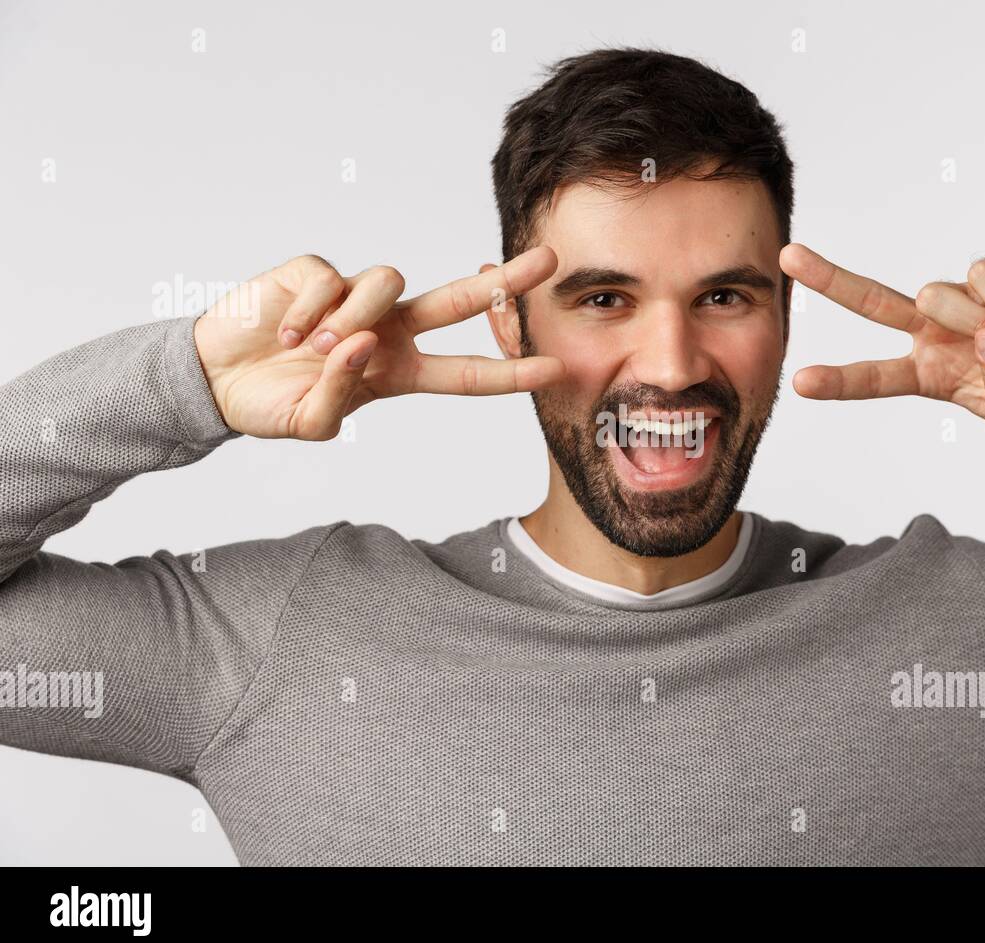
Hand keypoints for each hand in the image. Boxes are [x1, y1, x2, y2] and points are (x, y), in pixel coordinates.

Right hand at [193, 248, 564, 438]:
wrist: (213, 379)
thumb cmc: (269, 403)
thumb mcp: (308, 423)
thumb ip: (337, 397)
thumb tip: (360, 344)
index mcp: (398, 372)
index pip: (465, 373)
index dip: (510, 373)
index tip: (555, 369)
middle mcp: (387, 330)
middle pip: (460, 300)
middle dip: (505, 281)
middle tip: (550, 261)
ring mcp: (354, 299)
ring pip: (389, 282)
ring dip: (354, 317)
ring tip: (314, 347)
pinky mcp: (316, 272)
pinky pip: (332, 278)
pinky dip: (308, 309)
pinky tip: (283, 332)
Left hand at [778, 245, 984, 449]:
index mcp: (929, 376)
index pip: (874, 378)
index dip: (839, 381)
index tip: (800, 383)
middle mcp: (935, 335)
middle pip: (873, 303)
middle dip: (831, 280)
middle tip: (787, 258)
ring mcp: (962, 301)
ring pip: (933, 295)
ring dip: (975, 322)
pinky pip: (979, 274)